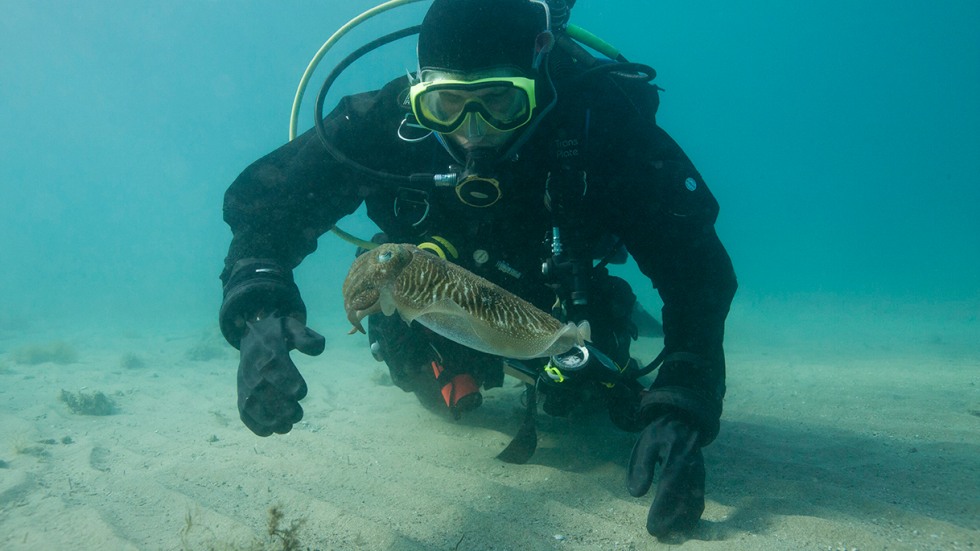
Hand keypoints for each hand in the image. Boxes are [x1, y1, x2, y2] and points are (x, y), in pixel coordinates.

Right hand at [237, 314, 324, 435]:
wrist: (251, 335)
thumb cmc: (278, 334)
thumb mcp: (292, 326)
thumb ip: (306, 337)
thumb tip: (316, 350)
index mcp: (267, 347)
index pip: (273, 364)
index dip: (286, 380)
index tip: (301, 393)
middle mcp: (252, 365)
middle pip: (261, 387)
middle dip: (279, 405)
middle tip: (297, 415)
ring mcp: (244, 380)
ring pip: (250, 402)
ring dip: (267, 418)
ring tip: (287, 427)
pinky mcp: (241, 392)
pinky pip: (243, 410)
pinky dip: (253, 424)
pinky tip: (270, 432)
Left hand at [627, 409, 704, 537]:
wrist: (684, 419)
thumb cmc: (661, 433)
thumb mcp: (646, 443)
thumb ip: (642, 467)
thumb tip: (635, 493)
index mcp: (675, 457)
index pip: (668, 489)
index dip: (661, 510)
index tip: (652, 526)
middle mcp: (691, 467)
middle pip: (683, 500)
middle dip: (672, 520)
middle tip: (658, 533)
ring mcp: (699, 473)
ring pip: (694, 502)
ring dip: (683, 521)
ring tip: (670, 533)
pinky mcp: (702, 477)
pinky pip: (699, 499)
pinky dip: (693, 515)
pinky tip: (684, 525)